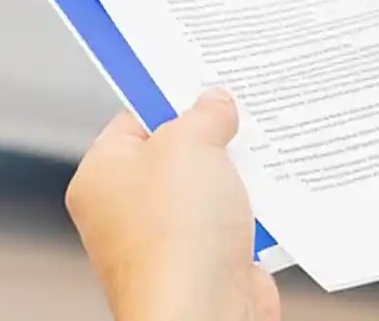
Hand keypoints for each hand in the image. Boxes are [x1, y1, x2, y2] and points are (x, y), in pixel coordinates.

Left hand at [66, 90, 279, 320]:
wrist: (205, 313)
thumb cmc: (176, 235)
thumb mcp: (188, 144)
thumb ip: (203, 114)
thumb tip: (216, 104)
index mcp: (102, 176)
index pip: (135, 119)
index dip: (172, 97)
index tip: (206, 80)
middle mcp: (127, 210)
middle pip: (177, 152)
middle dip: (214, 135)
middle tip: (242, 111)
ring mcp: (168, 238)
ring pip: (211, 187)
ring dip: (239, 172)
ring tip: (264, 149)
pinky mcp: (207, 260)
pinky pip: (235, 219)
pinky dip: (256, 206)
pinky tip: (276, 189)